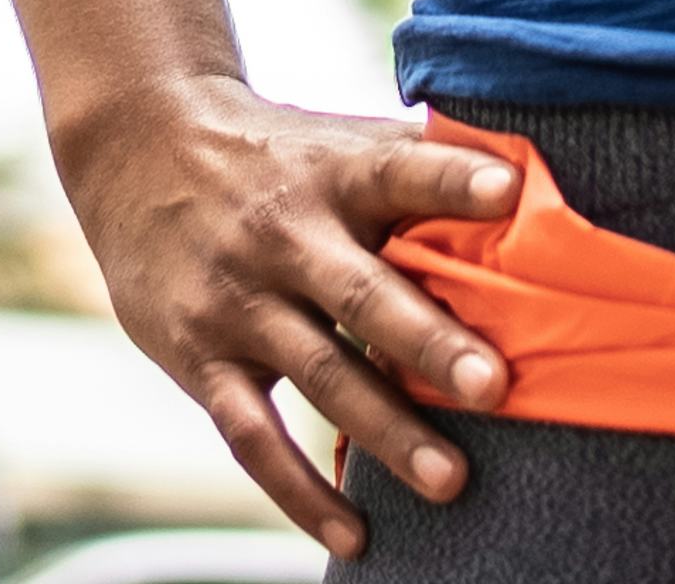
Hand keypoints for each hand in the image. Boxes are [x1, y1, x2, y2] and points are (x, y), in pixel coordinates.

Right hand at [57, 71, 516, 554]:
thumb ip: (421, 161)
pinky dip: (299, 490)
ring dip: (384, 429)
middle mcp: (284, 234)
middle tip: (494, 387)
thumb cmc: (277, 154)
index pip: (397, 169)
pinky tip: (355, 534)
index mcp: (332, 172)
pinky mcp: (199, 356)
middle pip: (362, 293)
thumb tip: (539, 172)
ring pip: (317, 372)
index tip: (510, 191)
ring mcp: (238, 299)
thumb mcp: (336, 140)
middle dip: (428, 342)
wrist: (135, 146)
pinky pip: (251, 434)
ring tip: (452, 482)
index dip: (452, 179)